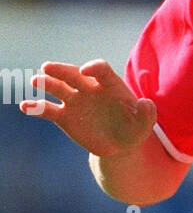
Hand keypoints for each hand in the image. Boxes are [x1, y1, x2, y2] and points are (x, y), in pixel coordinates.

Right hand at [20, 59, 156, 157]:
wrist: (119, 145)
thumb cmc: (134, 129)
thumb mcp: (144, 125)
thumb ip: (147, 114)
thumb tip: (146, 103)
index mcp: (109, 85)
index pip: (100, 69)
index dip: (93, 68)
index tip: (86, 71)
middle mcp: (89, 88)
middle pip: (73, 74)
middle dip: (61, 70)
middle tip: (47, 67)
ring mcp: (75, 101)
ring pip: (58, 88)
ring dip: (46, 83)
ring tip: (36, 81)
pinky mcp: (64, 116)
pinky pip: (47, 110)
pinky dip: (36, 107)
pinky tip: (25, 106)